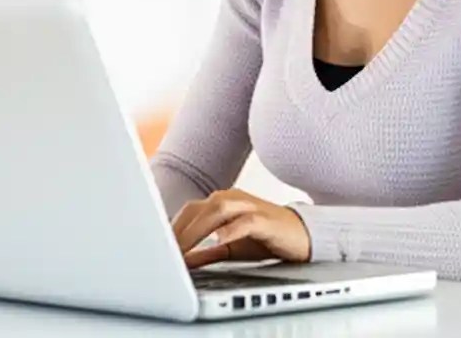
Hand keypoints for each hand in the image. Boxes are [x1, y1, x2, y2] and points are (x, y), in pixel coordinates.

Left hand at [171, 188, 311, 268]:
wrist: (303, 237)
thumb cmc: (265, 239)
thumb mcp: (230, 248)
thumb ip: (206, 252)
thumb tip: (181, 261)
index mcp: (220, 203)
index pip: (189, 211)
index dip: (172, 228)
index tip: (156, 246)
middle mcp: (232, 199)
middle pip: (198, 209)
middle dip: (179, 231)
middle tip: (164, 251)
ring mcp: (249, 206)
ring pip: (217, 210)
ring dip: (197, 229)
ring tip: (182, 248)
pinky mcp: (266, 218)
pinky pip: (246, 221)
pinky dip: (231, 230)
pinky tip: (220, 239)